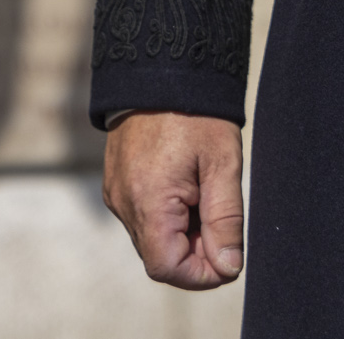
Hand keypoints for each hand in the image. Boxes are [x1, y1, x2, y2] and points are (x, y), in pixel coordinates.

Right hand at [102, 112, 243, 290]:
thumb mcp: (223, 164)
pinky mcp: (115, 184)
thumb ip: (226, 220)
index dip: (201, 274)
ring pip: (152, 239)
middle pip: (160, 257)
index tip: (228, 257)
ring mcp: (115, 193)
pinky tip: (187, 187)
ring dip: (183, 233)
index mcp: (148, 200)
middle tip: (222, 218)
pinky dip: (168, 216)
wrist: (160, 69)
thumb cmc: (196, 114)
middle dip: (196, 251)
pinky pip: (142, 218)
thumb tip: (228, 268)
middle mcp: (124, 203)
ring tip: (205, 193)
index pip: (168, 269)